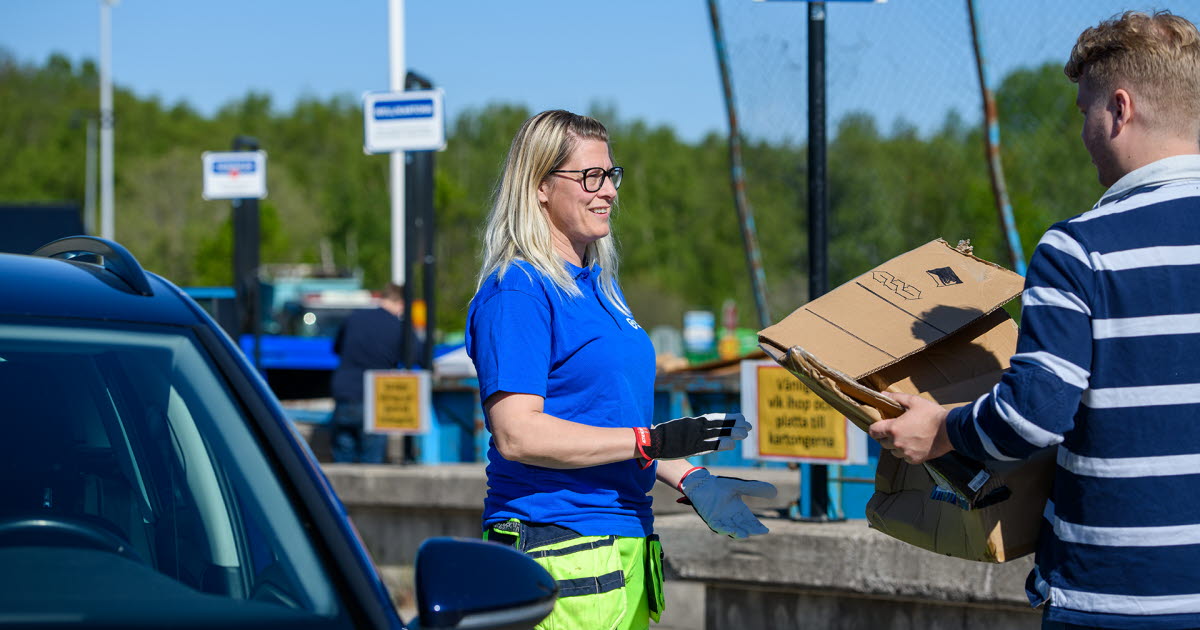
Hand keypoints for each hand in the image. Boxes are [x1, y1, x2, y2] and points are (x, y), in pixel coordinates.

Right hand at [633, 412, 750, 467]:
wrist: (650, 441)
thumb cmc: (660, 437)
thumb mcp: (675, 429)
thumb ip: (686, 429)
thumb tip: (693, 428)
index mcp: (692, 422)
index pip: (713, 418)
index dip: (727, 418)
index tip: (739, 417)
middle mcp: (695, 427)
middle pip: (719, 424)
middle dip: (734, 424)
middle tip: (748, 425)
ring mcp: (694, 436)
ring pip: (717, 433)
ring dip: (732, 432)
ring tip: (746, 433)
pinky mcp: (691, 447)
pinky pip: (710, 445)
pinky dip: (721, 444)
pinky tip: (732, 444)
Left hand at [678, 467, 776, 537]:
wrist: (701, 483)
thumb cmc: (719, 485)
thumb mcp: (739, 486)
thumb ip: (755, 489)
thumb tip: (775, 491)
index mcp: (739, 510)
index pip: (751, 521)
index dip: (757, 526)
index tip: (765, 530)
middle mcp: (731, 517)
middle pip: (743, 526)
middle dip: (750, 530)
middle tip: (758, 532)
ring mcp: (721, 519)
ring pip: (731, 529)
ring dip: (737, 533)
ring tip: (744, 535)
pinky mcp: (711, 519)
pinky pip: (717, 527)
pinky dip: (723, 529)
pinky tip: (729, 530)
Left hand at [867, 392, 951, 463]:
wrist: (951, 430)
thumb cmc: (932, 414)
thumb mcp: (914, 401)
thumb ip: (896, 398)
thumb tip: (882, 395)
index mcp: (894, 429)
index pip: (873, 431)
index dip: (874, 428)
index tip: (879, 425)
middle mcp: (897, 443)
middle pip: (882, 442)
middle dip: (886, 436)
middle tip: (895, 429)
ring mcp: (906, 453)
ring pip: (893, 451)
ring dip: (896, 446)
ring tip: (906, 437)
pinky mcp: (916, 459)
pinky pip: (905, 458)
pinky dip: (907, 452)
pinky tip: (915, 444)